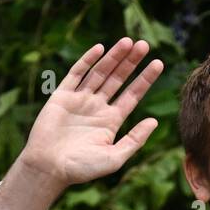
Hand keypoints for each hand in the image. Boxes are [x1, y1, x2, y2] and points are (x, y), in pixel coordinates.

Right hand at [18, 38, 163, 188]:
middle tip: (145, 45)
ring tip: (128, 42)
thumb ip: (135, 139)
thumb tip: (154, 121)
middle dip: (131, 62)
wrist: (50, 168)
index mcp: (112, 121)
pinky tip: (101, 49)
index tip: (158, 64)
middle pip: (118, 79)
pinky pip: (76, 74)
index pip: (132, 95)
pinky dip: (88, 61)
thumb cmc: (83, 168)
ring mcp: (80, 99)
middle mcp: (98, 107)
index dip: (145, 79)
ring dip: (114, 57)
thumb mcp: (116, 156)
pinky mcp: (62, 95)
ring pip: (100, 72)